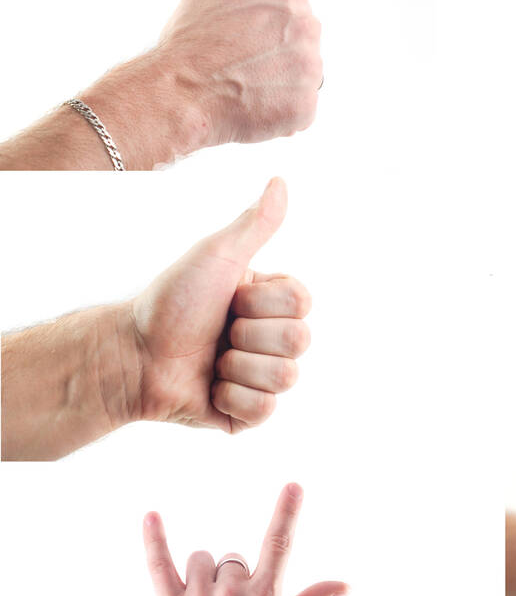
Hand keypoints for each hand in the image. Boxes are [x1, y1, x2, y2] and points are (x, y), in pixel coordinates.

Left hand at [130, 177, 311, 431]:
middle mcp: (274, 340)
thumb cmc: (170, 302)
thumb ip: (256, 224)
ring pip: (285, 376)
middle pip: (299, 341)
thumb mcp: (217, 257)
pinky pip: (266, 410)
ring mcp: (263, 378)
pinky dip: (232, 398)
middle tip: (217, 330)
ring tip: (211, 360)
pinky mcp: (249, 414)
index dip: (261, 302)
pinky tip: (210, 388)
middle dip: (247, 335)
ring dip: (237, 367)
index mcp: (272, 304)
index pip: (302, 303)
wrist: (132, 354)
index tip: (230, 298)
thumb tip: (281, 181)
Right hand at [156, 0, 321, 149]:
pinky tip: (253, 106)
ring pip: (302, 78)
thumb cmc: (190, 39)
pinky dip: (281, 113)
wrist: (176, 94)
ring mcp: (311, 70)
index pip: (292, 14)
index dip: (262, 29)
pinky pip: (301, 109)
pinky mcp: (307, 107)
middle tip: (238, 64)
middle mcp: (310, 28)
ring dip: (279, 84)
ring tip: (244, 85)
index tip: (237, 38)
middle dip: (275, 55)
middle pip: (301, 45)